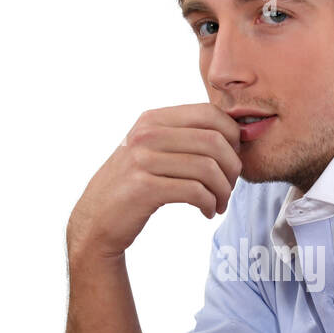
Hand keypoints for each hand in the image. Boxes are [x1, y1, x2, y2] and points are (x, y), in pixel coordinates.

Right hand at [66, 103, 241, 260]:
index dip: (233, 136)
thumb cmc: (133, 185)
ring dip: (223, 191)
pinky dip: (209, 204)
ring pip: (208, 168)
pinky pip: (195, 191)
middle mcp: (147, 134)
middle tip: (230, 187)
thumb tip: (236, 133)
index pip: (209, 113)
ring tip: (220, 203)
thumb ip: (184, 137)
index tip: (234, 159)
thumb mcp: (152, 150)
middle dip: (232, 168)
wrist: (96, 218)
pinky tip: (207, 212)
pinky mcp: (144, 188)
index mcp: (153, 119)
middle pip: (214, 141)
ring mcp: (143, 160)